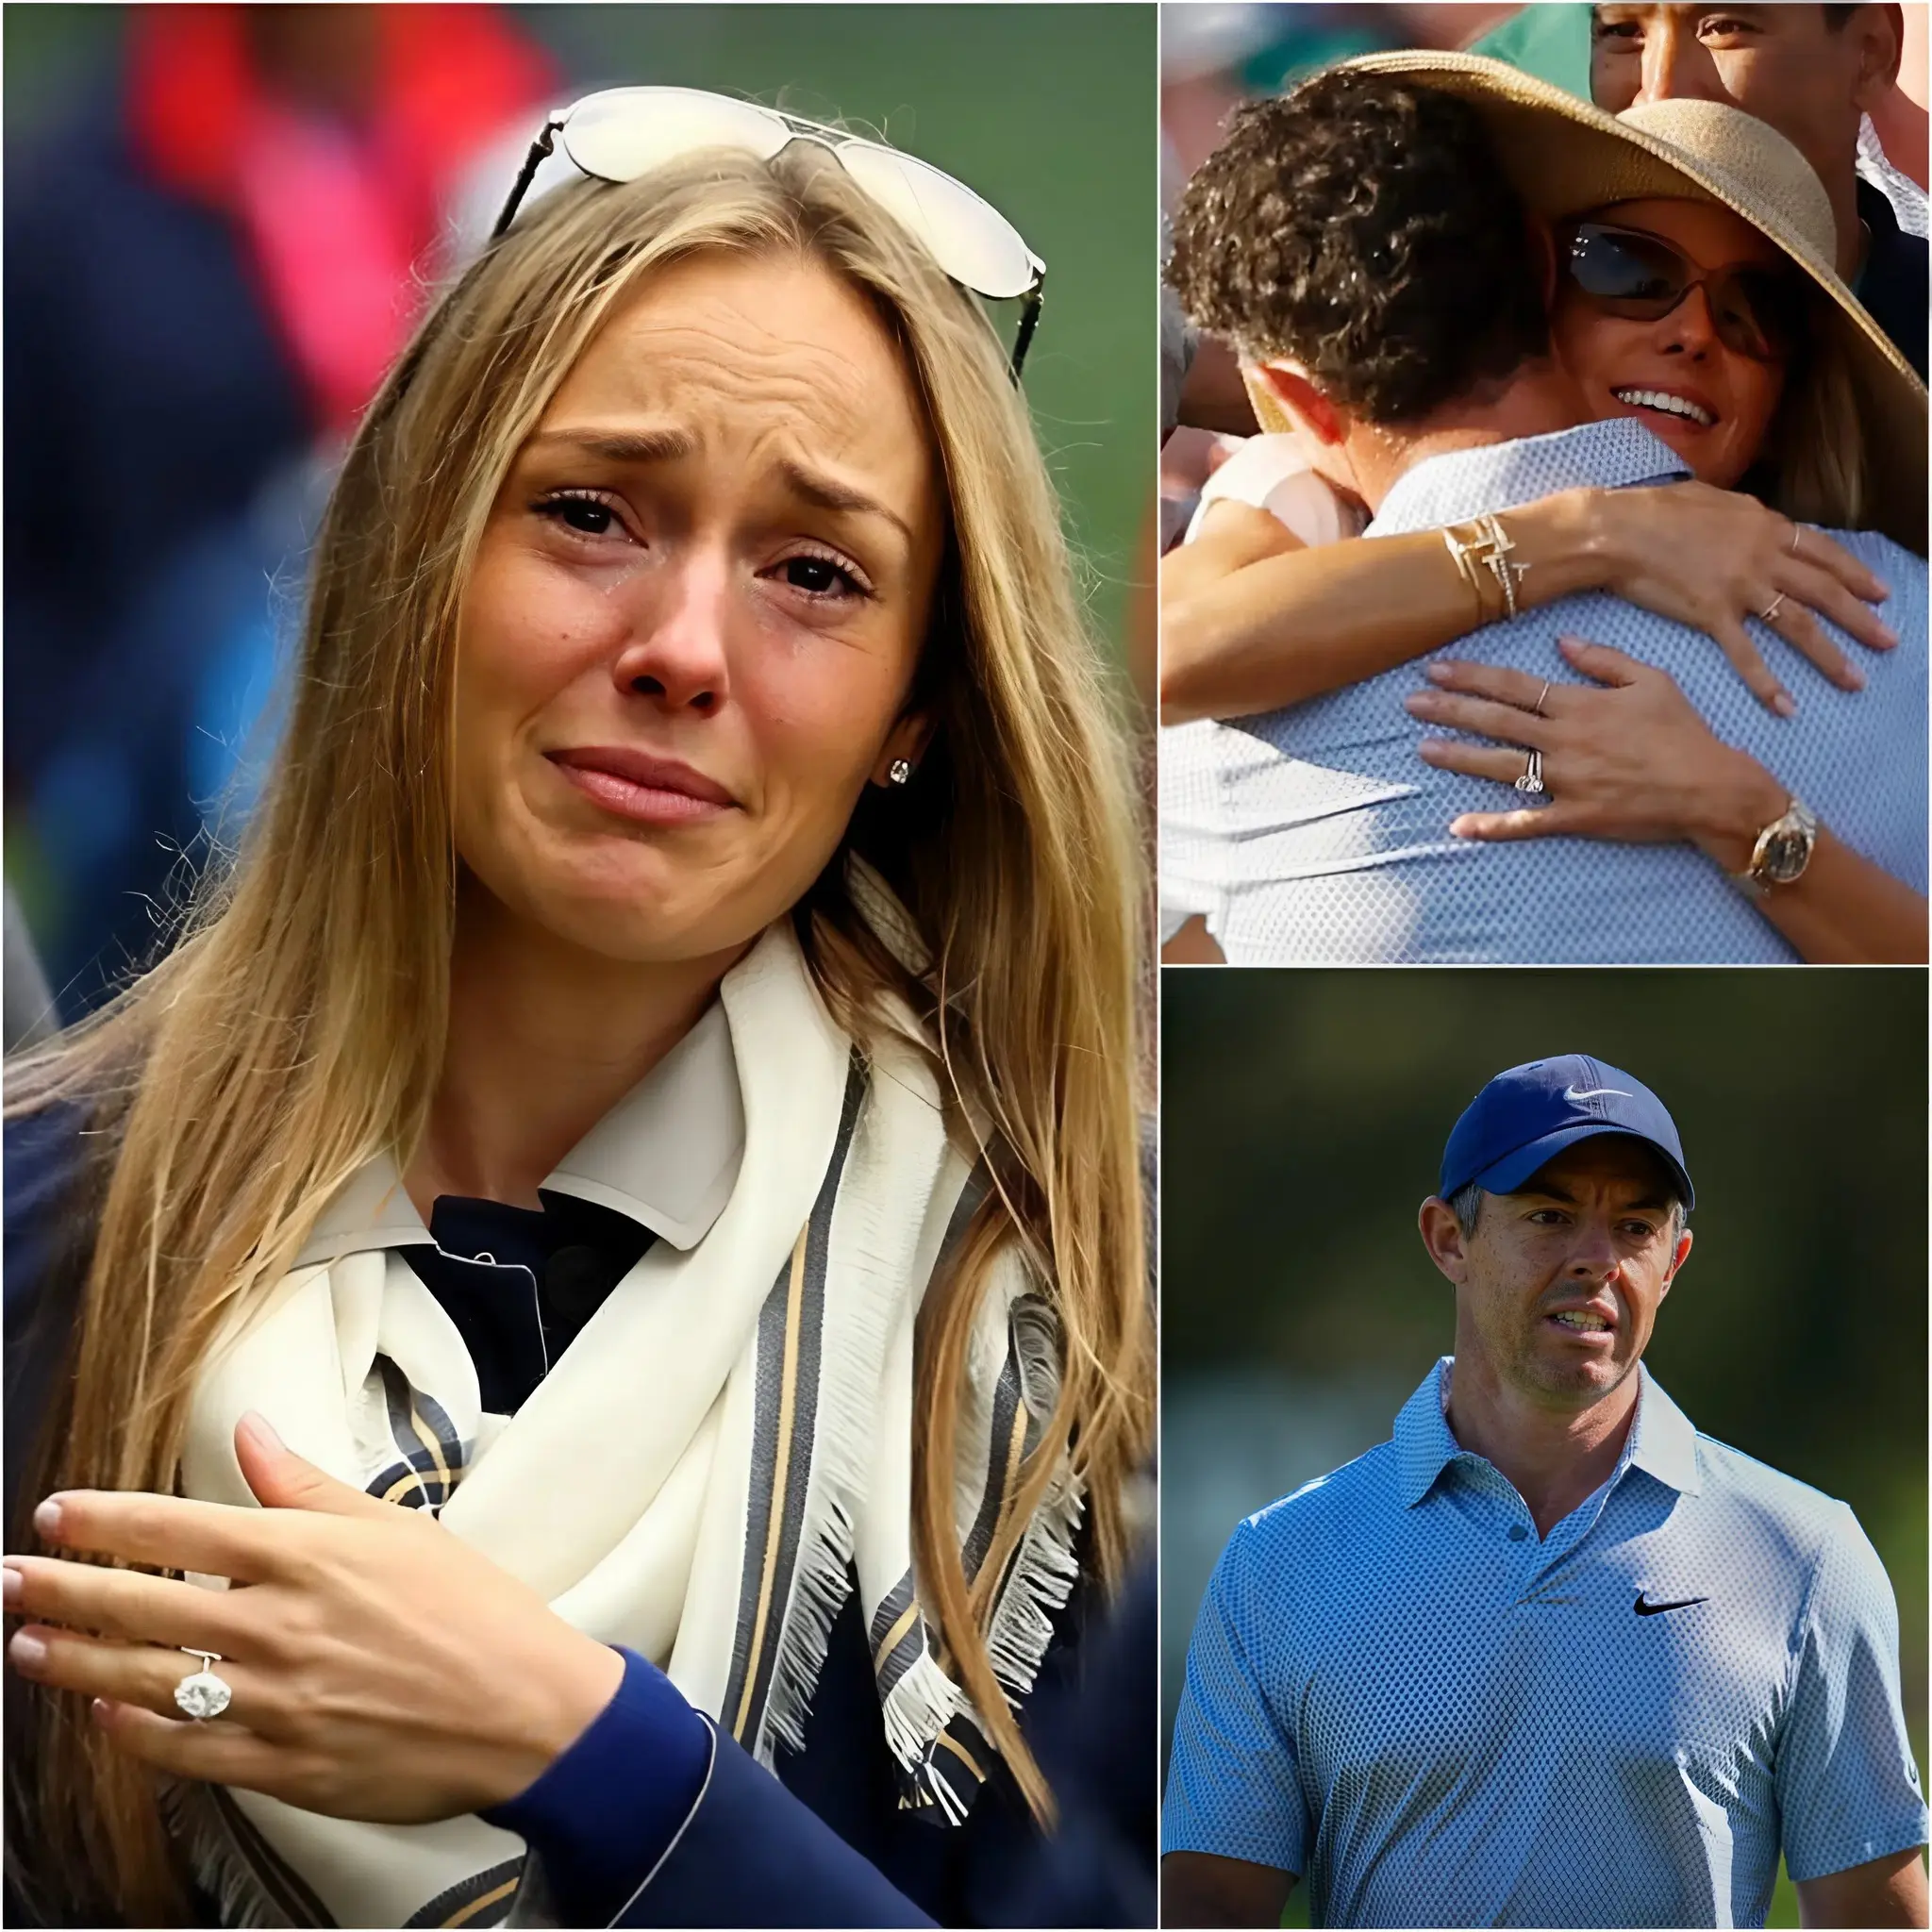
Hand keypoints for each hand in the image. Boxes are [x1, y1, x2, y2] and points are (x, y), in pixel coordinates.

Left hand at [4, 1413, 624, 1822]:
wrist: (525, 1706)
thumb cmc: (472, 1608)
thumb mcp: (396, 1527)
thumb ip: (307, 1485)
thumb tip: (250, 1432)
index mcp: (306, 1557)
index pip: (178, 1530)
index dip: (106, 1520)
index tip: (54, 1515)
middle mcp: (277, 1626)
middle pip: (142, 1605)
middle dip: (64, 1588)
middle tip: (10, 1578)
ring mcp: (274, 1701)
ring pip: (146, 1681)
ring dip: (76, 1661)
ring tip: (28, 1644)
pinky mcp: (281, 1765)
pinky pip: (184, 1752)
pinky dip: (135, 1733)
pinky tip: (104, 1715)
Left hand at [1404, 636, 1787, 866]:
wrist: (1712, 786)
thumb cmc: (1684, 731)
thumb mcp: (1652, 680)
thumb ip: (1603, 660)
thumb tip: (1561, 642)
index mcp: (1581, 705)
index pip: (1514, 686)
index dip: (1472, 676)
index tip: (1436, 669)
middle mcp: (1566, 740)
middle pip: (1496, 720)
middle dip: (1450, 709)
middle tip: (1410, 702)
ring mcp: (1567, 780)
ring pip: (1501, 765)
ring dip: (1458, 756)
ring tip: (1422, 747)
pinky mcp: (1575, 816)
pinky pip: (1526, 822)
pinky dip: (1492, 825)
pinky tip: (1458, 825)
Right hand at [1586, 481, 1894, 714]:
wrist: (1621, 531)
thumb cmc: (1658, 511)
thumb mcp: (1715, 501)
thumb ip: (1745, 516)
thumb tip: (1757, 522)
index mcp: (1766, 526)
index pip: (1823, 553)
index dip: (1855, 574)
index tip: (1880, 593)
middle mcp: (1763, 557)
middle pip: (1824, 591)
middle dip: (1861, 618)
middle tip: (1889, 641)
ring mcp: (1741, 587)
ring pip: (1797, 624)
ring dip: (1830, 655)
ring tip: (1855, 679)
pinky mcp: (1712, 614)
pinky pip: (1746, 653)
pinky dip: (1767, 682)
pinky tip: (1785, 705)